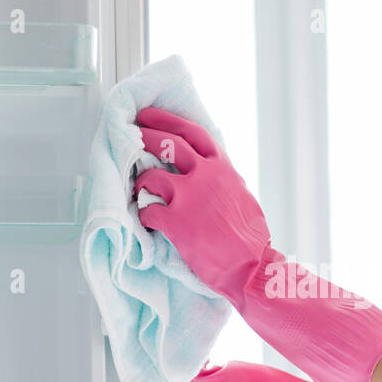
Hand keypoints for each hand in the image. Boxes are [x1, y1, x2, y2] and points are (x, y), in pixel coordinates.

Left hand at [134, 106, 271, 309]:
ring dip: (140, 183)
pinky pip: (147, 211)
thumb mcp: (242, 197)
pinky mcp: (175, 222)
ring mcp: (188, 198)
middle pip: (167, 145)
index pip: (192, 133)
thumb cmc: (251, 238)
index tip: (148, 116)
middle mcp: (204, 176)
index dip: (166, 121)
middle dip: (145, 138)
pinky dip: (143, 215)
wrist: (251, 266)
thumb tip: (215, 175)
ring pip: (150, 178)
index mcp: (222, 168)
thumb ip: (224, 180)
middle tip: (131, 136)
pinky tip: (146, 221)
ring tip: (139, 190)